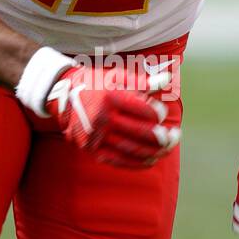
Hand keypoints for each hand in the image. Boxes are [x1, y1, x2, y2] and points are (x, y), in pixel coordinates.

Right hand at [45, 62, 179, 167]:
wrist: (62, 95)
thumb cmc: (95, 83)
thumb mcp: (117, 76)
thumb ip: (143, 80)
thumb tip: (167, 78)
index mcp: (111, 97)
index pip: (145, 111)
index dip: (159, 114)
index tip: (162, 113)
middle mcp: (103, 118)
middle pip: (142, 133)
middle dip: (163, 137)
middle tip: (175, 136)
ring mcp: (96, 136)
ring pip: (133, 149)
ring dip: (155, 152)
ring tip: (167, 148)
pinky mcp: (91, 149)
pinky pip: (119, 160)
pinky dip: (138, 162)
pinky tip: (151, 160)